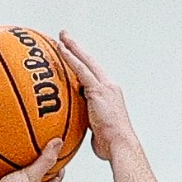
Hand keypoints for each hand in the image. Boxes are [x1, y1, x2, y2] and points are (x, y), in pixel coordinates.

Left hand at [55, 33, 134, 161]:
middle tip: (65, 36)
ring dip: (72, 48)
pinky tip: (61, 50)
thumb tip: (76, 127)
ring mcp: (105, 86)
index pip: (93, 74)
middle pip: (89, 62)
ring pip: (85, 61)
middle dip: (77, 48)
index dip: (82, 62)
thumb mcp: (96, 130)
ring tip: (61, 37)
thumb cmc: (110, 145)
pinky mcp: (98, 90)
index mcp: (108, 94)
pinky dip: (71, 58)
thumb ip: (87, 122)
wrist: (120, 145)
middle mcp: (108, 86)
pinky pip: (81, 70)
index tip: (72, 54)